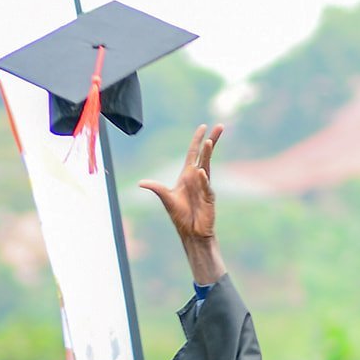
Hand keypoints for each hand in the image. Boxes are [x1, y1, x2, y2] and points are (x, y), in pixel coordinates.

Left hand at [140, 125, 227, 283]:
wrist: (192, 232)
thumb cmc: (181, 216)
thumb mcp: (166, 199)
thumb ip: (156, 188)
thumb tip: (141, 183)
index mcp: (187, 175)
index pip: (193, 153)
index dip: (197, 140)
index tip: (203, 128)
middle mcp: (198, 177)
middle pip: (205, 155)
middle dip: (211, 140)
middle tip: (219, 126)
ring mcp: (205, 186)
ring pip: (207, 166)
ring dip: (208, 154)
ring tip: (209, 142)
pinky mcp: (209, 197)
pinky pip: (205, 186)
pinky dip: (203, 180)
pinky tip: (201, 173)